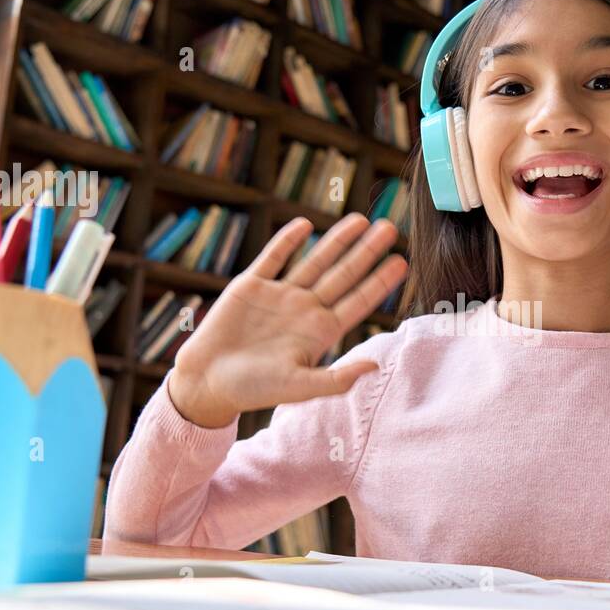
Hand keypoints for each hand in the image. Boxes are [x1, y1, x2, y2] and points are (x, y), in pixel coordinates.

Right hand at [168, 214, 407, 427]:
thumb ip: (336, 379)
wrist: (207, 382)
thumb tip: (375, 366)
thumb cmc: (254, 390)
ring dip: (337, 240)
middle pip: (344, 274)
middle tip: (391, 228)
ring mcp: (280, 296)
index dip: (380, 282)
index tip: (402, 262)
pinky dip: (288, 241)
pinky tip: (306, 224)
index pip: (358, 301)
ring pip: (315, 261)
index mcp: (320, 332)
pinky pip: (273, 258)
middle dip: (367, 251)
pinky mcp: (251, 286)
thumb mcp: (299, 387)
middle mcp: (305, 310)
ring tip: (360, 219)